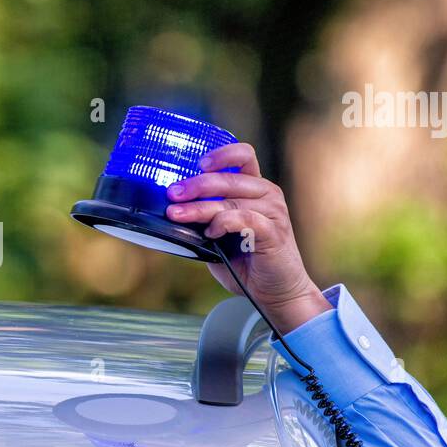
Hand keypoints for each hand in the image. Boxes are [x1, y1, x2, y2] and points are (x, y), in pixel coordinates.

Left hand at [164, 142, 330, 334]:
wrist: (275, 291)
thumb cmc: (246, 261)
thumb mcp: (219, 233)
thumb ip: (204, 217)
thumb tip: (171, 208)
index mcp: (256, 188)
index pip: (243, 155)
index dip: (221, 154)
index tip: (197, 164)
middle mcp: (267, 194)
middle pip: (229, 178)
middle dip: (196, 185)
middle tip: (172, 194)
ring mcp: (273, 212)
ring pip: (231, 201)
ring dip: (200, 207)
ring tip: (176, 215)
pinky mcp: (273, 232)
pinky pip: (244, 219)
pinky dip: (223, 223)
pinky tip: (209, 232)